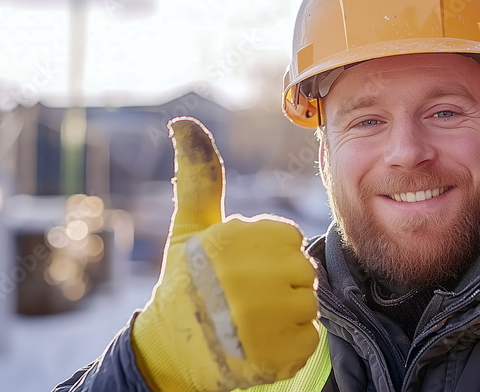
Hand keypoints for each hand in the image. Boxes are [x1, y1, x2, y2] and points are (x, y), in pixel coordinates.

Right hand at [131, 117, 318, 390]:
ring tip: (252, 319)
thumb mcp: (188, 225)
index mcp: (227, 245)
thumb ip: (198, 175)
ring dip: (287, 312)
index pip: (288, 237)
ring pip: (308, 303)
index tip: (241, 266)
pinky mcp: (272, 358)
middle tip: (246, 294)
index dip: (268, 251)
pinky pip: (309, 338)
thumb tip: (184, 122)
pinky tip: (260, 342)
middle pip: (302, 269)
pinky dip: (291, 342)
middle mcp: (241, 282)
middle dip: (280, 281)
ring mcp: (257, 324)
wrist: (169, 351)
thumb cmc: (184, 281)